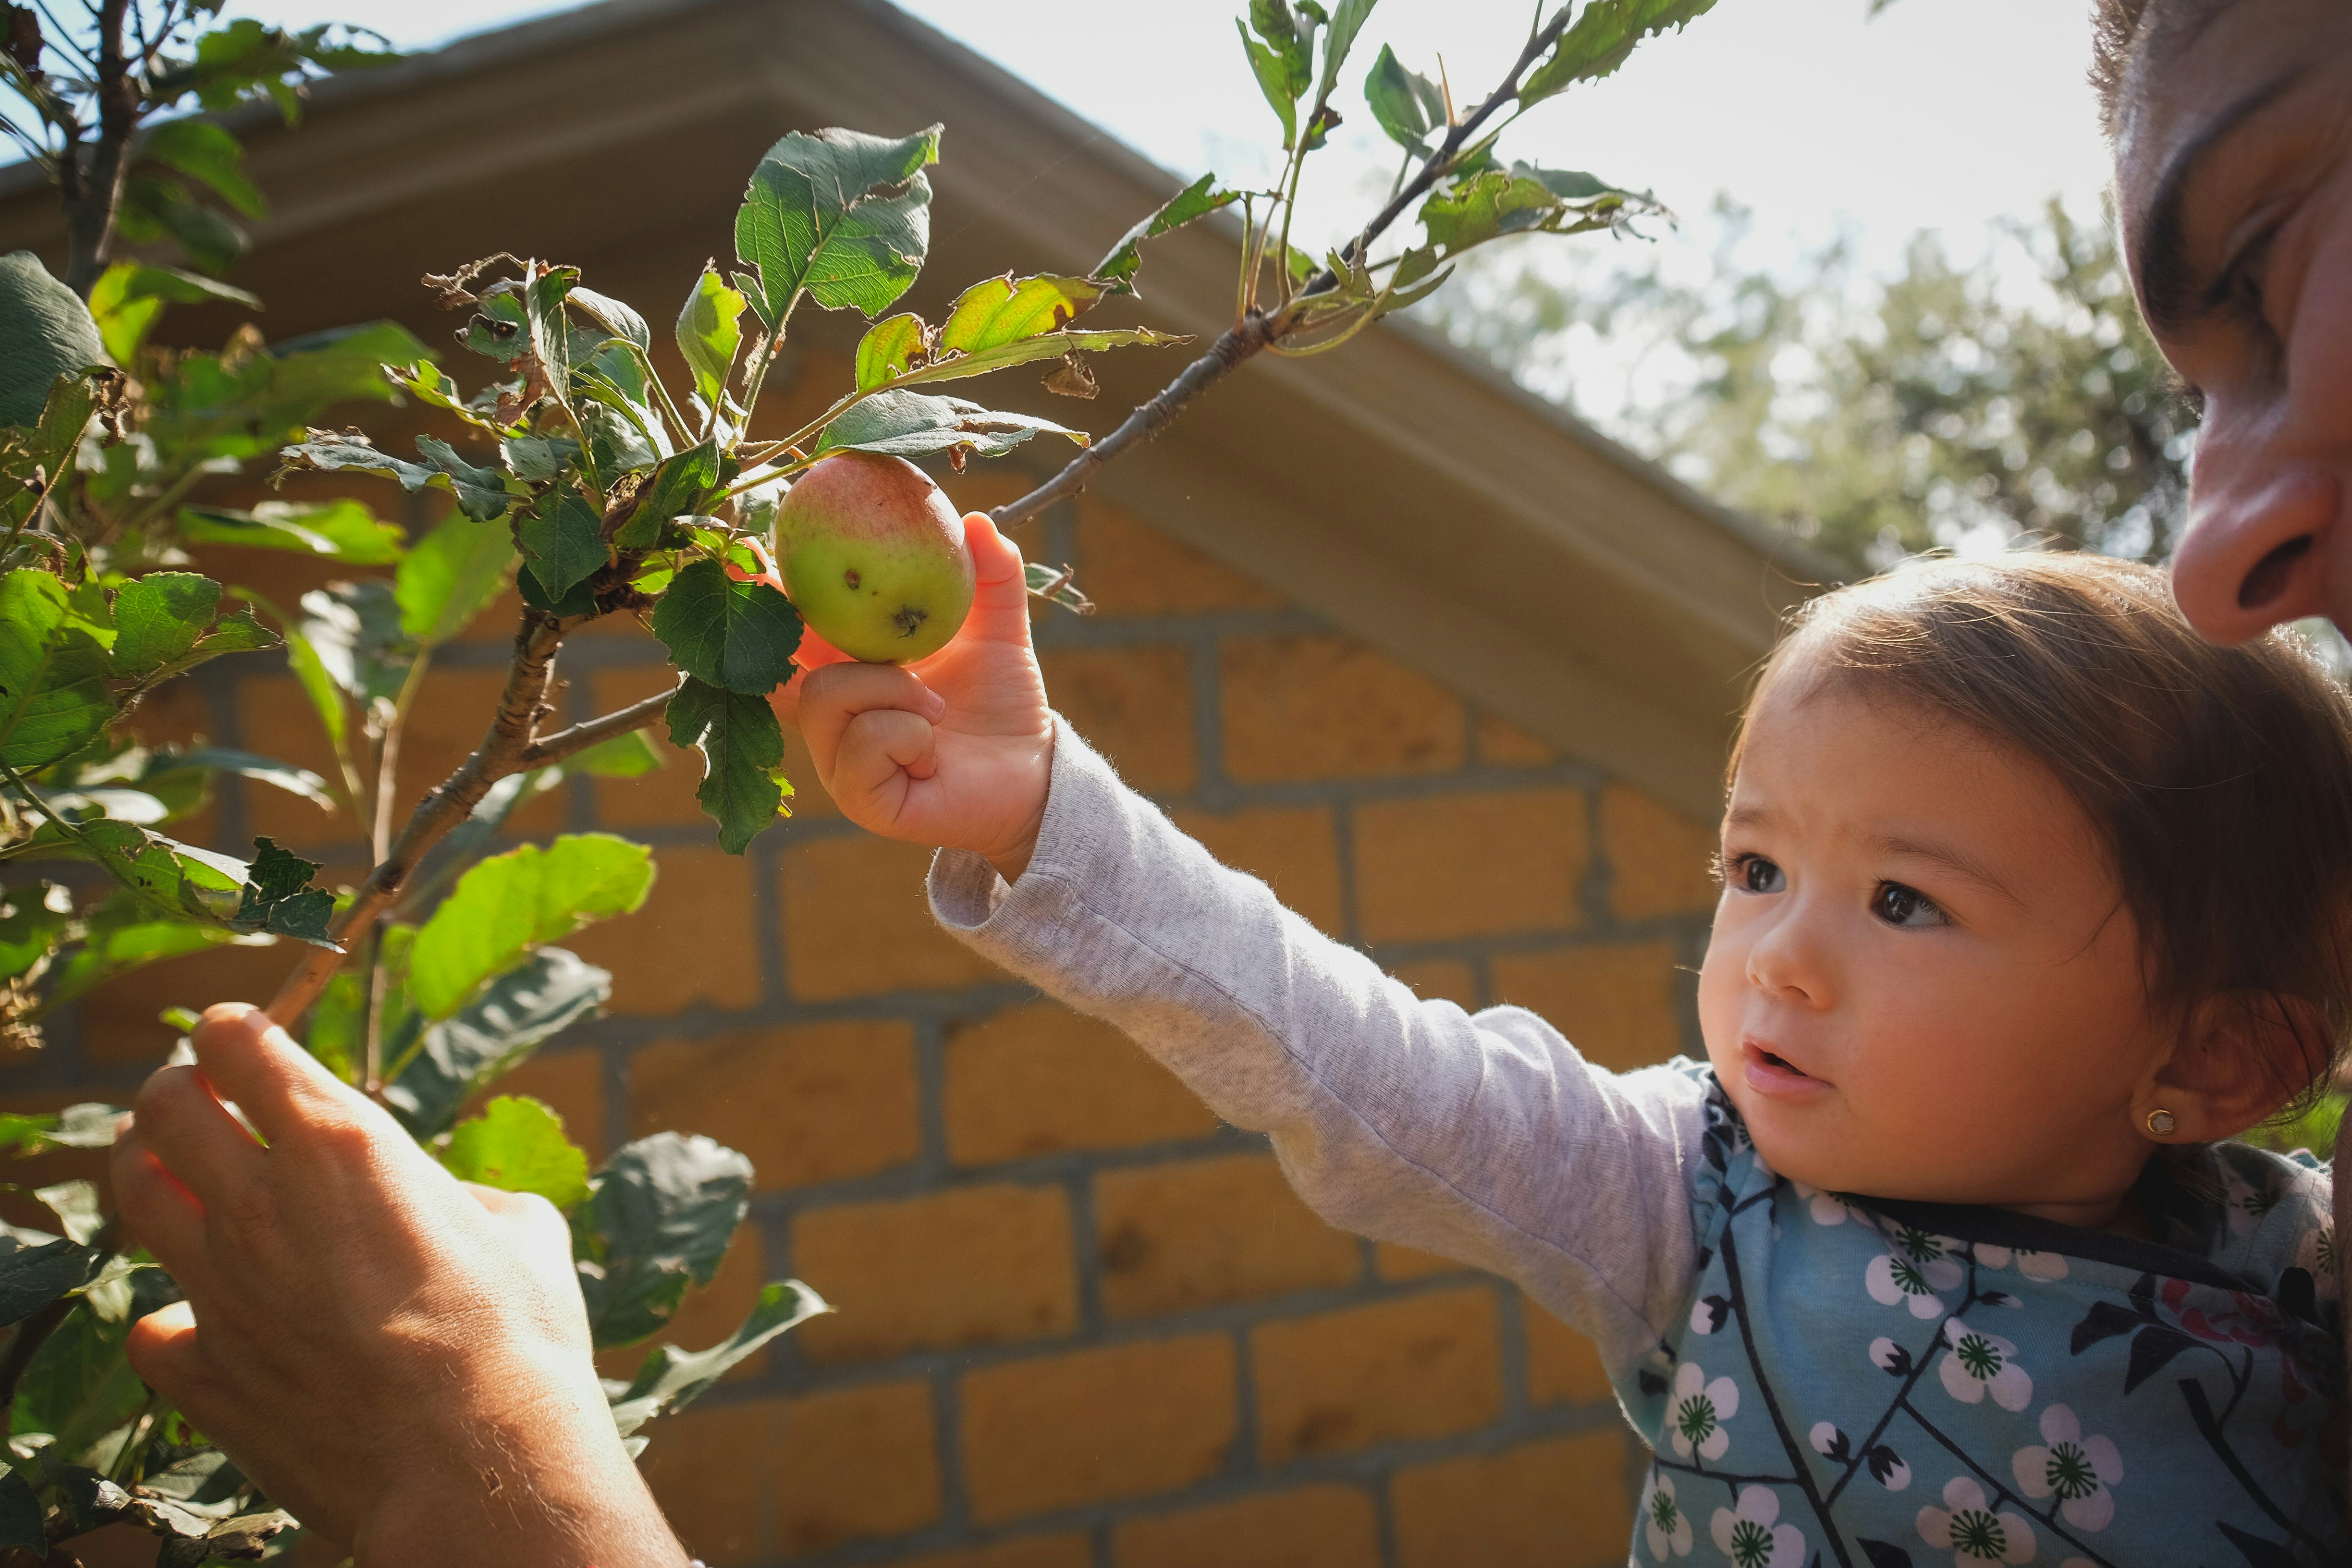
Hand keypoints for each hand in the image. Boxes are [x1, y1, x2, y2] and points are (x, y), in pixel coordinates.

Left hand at [110, 1003, 688, 1567]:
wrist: (474, 1462)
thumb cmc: (518, 1337)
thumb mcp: (520, 1228)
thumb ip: (458, 1197)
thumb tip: (443, 1207)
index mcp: (345, 1142)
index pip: (240, 1041)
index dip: (234, 1030)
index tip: (242, 1037)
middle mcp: (262, 1200)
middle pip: (163, 1105)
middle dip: (179, 1090)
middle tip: (207, 1104)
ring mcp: (219, 1286)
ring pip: (134, 1196)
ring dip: (152, 1174)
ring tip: (180, 1180)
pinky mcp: (201, 1370)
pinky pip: (154, 1325)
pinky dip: (176, 1317)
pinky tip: (213, 1322)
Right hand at [776, 512, 1054, 881]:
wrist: (1031, 771)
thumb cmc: (1002, 702)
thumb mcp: (997, 630)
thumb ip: (991, 577)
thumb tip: (976, 520)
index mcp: (853, 669)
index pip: (795, 629)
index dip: (764, 592)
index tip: (746, 547)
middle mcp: (834, 714)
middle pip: (781, 662)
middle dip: (776, 622)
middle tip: (771, 578)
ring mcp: (838, 759)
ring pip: (824, 695)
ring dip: (889, 688)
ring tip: (934, 706)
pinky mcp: (858, 798)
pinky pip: (861, 742)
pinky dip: (906, 732)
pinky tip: (931, 748)